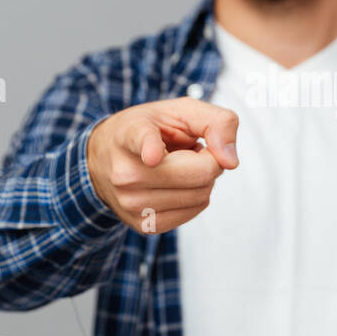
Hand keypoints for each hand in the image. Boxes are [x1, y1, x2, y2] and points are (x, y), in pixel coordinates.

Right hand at [85, 96, 238, 233]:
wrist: (107, 157)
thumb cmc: (151, 130)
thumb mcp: (181, 110)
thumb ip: (217, 122)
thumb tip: (230, 162)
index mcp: (129, 135)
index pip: (141, 142)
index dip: (150, 148)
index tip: (152, 155)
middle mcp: (125, 173)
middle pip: (199, 174)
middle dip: (209, 160)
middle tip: (190, 150)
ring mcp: (131, 203)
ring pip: (201, 196)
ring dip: (202, 179)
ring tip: (178, 165)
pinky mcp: (143, 225)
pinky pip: (194, 210)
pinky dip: (196, 195)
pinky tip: (175, 183)